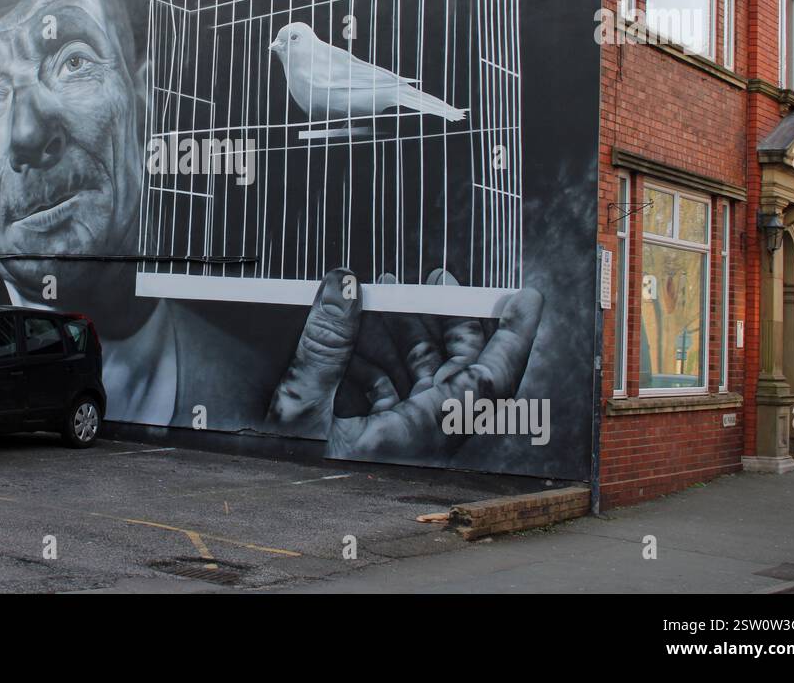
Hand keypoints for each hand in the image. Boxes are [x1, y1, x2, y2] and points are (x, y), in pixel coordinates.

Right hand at [266, 268, 543, 460]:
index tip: (525, 298)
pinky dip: (382, 361)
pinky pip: (398, 393)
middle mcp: (422, 440)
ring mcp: (404, 441)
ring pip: (427, 378)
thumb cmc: (287, 482)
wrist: (267, 513)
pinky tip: (354, 340)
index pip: (489, 380)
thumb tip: (345, 285)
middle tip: (434, 281)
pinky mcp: (382, 442)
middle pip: (459, 371)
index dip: (513, 335)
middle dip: (447, 321)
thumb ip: (325, 343)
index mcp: (419, 437)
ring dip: (407, 335)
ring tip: (382, 298)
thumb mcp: (300, 407)